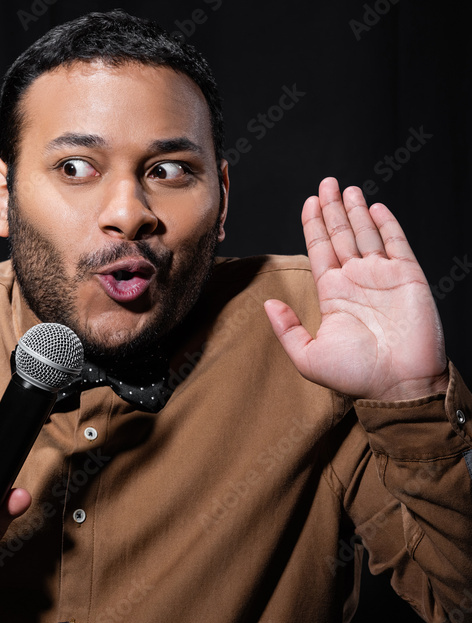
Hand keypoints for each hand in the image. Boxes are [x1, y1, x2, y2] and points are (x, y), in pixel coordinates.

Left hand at [264, 177, 447, 401]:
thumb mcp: (307, 355)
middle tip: (326, 183)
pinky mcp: (408, 277)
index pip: (321, 250)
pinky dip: (386, 224)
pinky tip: (375, 207)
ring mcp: (383, 277)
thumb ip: (286, 328)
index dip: (314, 225)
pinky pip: (396, 243)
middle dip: (332, 208)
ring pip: (366, 233)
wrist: (398, 386)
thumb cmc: (355, 376)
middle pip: (341, 234)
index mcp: (333, 293)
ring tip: (346, 188)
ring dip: (356, 210)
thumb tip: (267, 304)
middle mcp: (356, 281)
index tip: (308, 202)